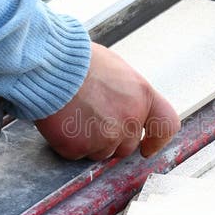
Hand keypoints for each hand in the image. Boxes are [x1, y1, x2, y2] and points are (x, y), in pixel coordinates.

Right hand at [36, 43, 180, 160]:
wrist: (48, 64)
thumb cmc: (78, 60)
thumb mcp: (117, 71)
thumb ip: (129, 95)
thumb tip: (127, 107)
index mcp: (142, 96)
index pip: (166, 125)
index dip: (157, 140)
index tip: (148, 147)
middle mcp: (129, 119)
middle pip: (127, 146)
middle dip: (112, 139)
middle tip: (91, 119)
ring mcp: (106, 136)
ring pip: (101, 153)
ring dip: (89, 141)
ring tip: (74, 114)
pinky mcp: (79, 147)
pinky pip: (76, 154)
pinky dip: (68, 143)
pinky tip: (62, 121)